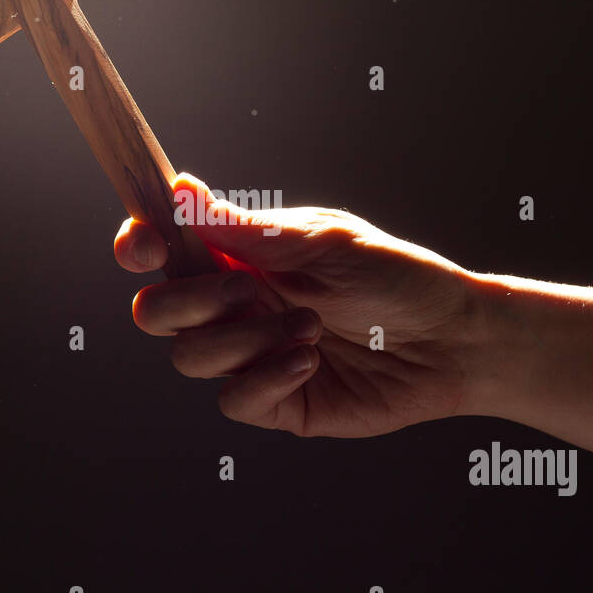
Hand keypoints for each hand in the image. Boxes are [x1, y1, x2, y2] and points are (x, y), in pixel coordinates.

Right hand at [113, 174, 476, 436]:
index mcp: (239, 256)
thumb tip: (180, 190)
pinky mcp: (275, 402)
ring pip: (190, 357)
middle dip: (188, 301)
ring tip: (310, 326)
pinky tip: (309, 361)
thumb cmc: (397, 278)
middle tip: (247, 288)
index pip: (162, 251)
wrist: (453, 340)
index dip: (138, 246)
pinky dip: (265, 377)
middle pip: (156, 312)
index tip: (144, 244)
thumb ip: (246, 229)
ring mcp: (250, 357)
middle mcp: (235, 306)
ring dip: (245, 338)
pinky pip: (233, 401)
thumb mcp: (323, 242)